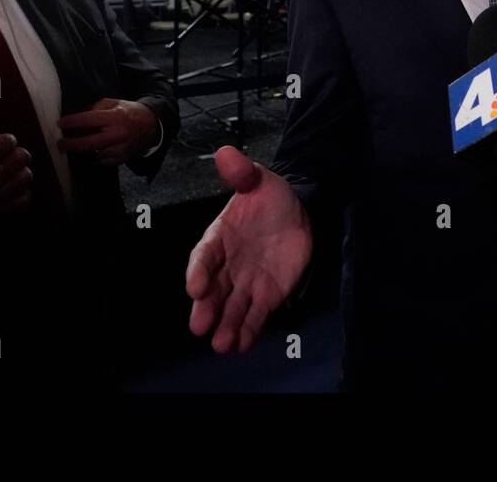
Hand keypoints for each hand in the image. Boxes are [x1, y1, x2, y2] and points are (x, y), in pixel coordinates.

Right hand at [0, 133, 32, 229]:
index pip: (8, 141)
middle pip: (23, 156)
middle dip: (16, 153)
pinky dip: (21, 192)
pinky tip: (12, 189)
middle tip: (9, 156)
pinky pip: (24, 198)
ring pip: (26, 176)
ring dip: (20, 171)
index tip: (3, 142)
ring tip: (11, 172)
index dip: (6, 140)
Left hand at [58, 98, 158, 165]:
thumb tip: (79, 119)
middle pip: (88, 143)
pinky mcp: (121, 159)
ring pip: (93, 154)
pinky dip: (93, 157)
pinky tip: (89, 151)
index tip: (60, 123)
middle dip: (71, 144)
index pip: (88, 120)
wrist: (150, 126)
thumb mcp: (114, 102)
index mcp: (116, 117)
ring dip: (81, 151)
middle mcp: (118, 134)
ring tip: (73, 146)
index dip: (72, 122)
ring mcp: (120, 149)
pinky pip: (101, 161)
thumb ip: (96, 108)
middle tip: (59, 144)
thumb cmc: (128, 112)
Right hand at [186, 147, 312, 353]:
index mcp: (219, 237)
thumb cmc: (271, 198)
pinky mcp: (266, 294)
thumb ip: (242, 173)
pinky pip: (255, 314)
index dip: (198, 271)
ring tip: (221, 344)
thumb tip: (226, 153)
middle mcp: (227, 265)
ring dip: (226, 326)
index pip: (204, 256)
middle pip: (213, 289)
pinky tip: (243, 344)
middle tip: (201, 325)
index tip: (196, 287)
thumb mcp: (258, 180)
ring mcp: (246, 282)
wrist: (301, 211)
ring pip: (232, 307)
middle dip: (206, 308)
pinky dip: (249, 329)